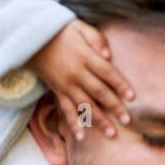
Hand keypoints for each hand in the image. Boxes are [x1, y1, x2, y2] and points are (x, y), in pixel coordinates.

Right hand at [29, 20, 133, 140]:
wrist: (31, 39)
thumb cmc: (60, 31)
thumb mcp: (79, 27)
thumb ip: (97, 39)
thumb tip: (109, 55)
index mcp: (85, 57)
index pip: (107, 73)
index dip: (120, 85)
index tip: (132, 98)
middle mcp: (76, 73)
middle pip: (99, 92)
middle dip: (114, 107)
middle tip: (127, 121)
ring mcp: (65, 84)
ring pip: (84, 105)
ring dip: (98, 120)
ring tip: (111, 134)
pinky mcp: (57, 90)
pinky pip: (65, 109)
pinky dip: (72, 123)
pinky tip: (80, 137)